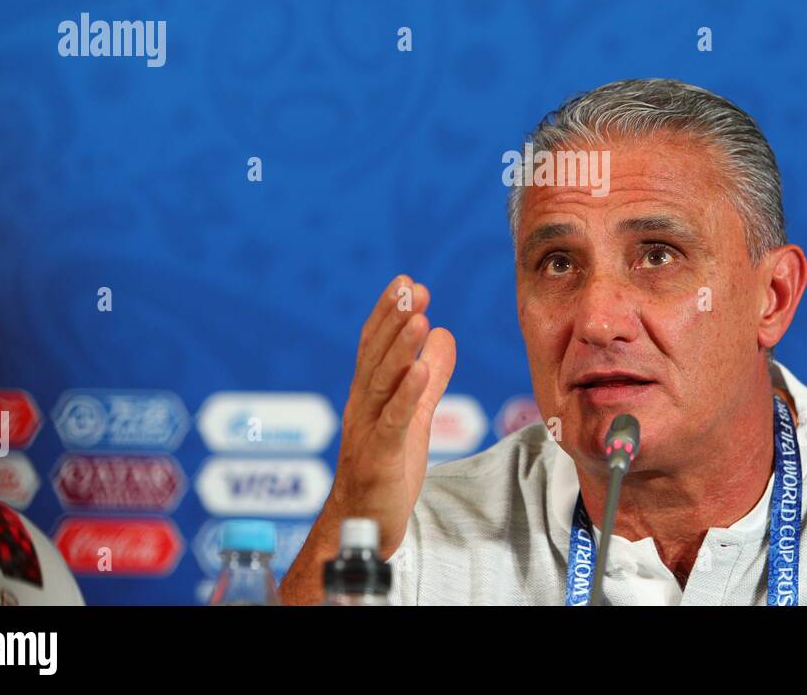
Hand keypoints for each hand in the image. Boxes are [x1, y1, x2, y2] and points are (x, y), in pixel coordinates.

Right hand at [329, 274, 456, 558]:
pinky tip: (419, 372)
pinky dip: (405, 395)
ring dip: (399, 348)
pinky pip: (393, 422)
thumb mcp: (415, 414)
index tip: (406, 281)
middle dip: (393, 319)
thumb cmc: (385, 469)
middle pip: (376, 356)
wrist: (362, 524)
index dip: (388, 313)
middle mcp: (363, 406)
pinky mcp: (380, 457)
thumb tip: (443, 332)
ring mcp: (368, 431)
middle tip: (411, 287)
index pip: (376, 345)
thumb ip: (429, 375)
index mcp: (370, 394)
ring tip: (418, 317)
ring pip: (381, 383)